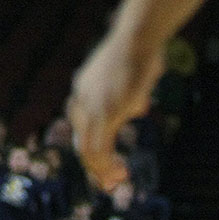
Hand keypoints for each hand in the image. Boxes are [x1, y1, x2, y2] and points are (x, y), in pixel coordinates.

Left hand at [67, 29, 162, 190]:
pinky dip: (105, 163)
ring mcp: (92, 105)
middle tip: (109, 182)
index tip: (107, 163)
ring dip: (100, 169)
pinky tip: (117, 172)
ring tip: (116, 181)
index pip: (79, 125)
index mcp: (83, 89)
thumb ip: (128, 96)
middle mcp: (80, 98)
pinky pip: (99, 145)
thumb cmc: (138, 53)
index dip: (92, 147)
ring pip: (86, 148)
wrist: (136, 37)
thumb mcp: (129, 78)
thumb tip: (136, 111)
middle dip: (94, 165)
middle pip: (79, 139)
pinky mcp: (106, 111)